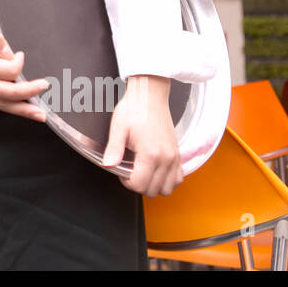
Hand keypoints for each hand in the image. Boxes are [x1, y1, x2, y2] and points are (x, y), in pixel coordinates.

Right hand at [0, 10, 48, 119]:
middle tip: (46, 86)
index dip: (19, 62)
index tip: (20, 53)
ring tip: (40, 115)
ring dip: (23, 110)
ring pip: (1, 104)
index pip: (8, 71)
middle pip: (8, 93)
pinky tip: (20, 109)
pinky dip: (9, 107)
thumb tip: (11, 54)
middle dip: (30, 92)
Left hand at [102, 75, 182, 196]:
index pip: (139, 185)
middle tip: (130, 170)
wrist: (150, 96)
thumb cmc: (135, 109)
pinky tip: (156, 171)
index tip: (122, 170)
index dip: (126, 182)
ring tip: (143, 172)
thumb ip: (114, 149)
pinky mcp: (178, 154)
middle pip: (153, 190)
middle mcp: (166, 158)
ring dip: (154, 185)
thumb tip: (108, 165)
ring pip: (167, 188)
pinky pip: (178, 178)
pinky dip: (167, 180)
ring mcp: (174, 157)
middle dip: (138, 184)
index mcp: (150, 153)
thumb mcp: (118, 127)